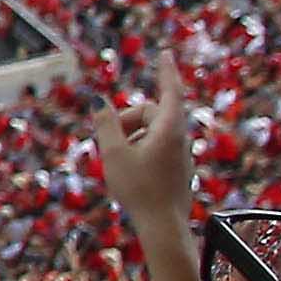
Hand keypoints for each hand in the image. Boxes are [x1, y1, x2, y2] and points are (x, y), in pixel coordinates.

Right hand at [91, 51, 195, 228]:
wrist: (164, 227)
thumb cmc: (139, 189)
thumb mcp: (113, 153)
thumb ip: (106, 124)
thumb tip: (99, 100)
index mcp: (169, 129)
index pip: (170, 90)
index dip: (166, 71)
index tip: (165, 53)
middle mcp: (180, 139)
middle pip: (152, 113)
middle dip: (128, 119)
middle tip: (108, 139)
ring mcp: (181, 155)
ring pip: (153, 133)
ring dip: (132, 137)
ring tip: (117, 161)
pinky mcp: (178, 170)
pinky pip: (157, 148)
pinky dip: (140, 150)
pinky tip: (129, 173)